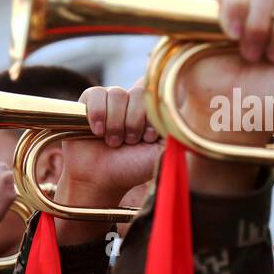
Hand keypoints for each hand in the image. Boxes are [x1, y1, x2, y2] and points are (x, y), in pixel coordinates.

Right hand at [56, 83, 160, 245]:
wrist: (101, 180)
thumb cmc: (132, 168)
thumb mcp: (162, 152)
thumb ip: (174, 131)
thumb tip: (184, 107)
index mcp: (151, 112)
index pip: (157, 94)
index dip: (152, 117)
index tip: (149, 138)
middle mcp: (132, 102)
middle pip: (138, 93)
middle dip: (134, 123)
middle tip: (129, 143)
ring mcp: (111, 101)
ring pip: (117, 94)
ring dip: (116, 123)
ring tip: (113, 142)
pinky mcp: (89, 102)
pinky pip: (96, 94)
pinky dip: (98, 114)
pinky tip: (97, 132)